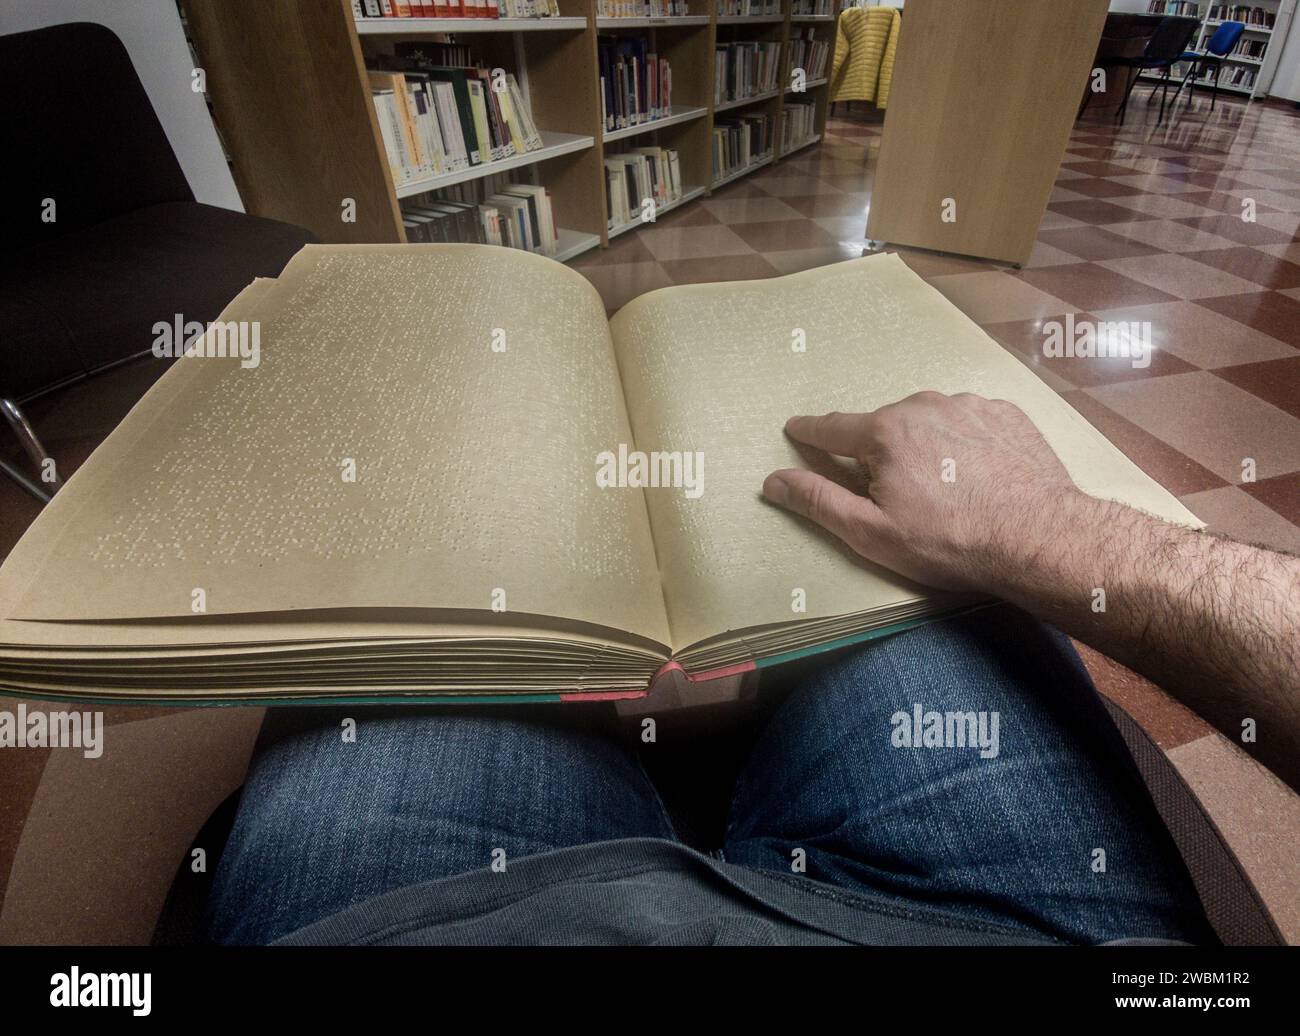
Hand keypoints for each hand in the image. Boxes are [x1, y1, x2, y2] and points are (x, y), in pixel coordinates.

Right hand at [762, 392, 1082, 591]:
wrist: (1039, 539)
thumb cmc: (949, 542)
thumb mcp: (870, 533)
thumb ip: (817, 501)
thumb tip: (773, 481)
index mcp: (884, 432)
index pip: (832, 428)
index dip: (810, 431)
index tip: (796, 428)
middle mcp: (923, 405)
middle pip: (884, 427)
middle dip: (879, 452)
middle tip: (894, 493)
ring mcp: (969, 405)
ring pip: (928, 422)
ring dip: (924, 446)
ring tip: (941, 488)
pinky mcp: (1005, 414)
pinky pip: (968, 423)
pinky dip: (962, 444)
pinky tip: (975, 476)